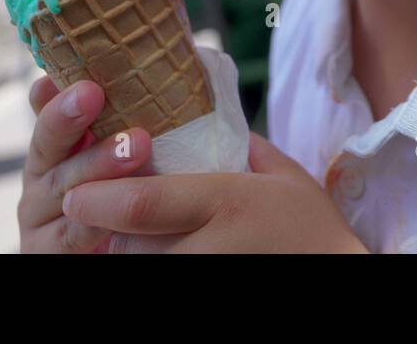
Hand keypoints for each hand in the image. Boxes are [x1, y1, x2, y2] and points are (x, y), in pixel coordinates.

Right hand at [18, 76, 152, 252]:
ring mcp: (39, 216)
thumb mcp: (121, 156)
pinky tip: (111, 209)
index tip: (69, 71)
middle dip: (68, 116)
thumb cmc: (123, 197)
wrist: (112, 252)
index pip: (48, 111)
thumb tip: (167, 69)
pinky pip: (71, 234)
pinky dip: (92, 221)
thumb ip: (128, 121)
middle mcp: (42, 176)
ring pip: (64, 186)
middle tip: (93, 93)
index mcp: (57, 147)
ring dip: (96, 164)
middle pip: (48, 142)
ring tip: (136, 144)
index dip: (55, 92)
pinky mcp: (46, 250)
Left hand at [61, 132, 369, 252]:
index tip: (76, 194)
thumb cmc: (315, 229)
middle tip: (98, 214)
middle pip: (127, 244)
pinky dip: (151, 264)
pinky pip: (158, 277)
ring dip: (129, 254)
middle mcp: (211, 247)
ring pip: (138, 266)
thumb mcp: (285, 177)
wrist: (340, 275)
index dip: (98, 199)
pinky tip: (160, 253)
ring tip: (130, 239)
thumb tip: (204, 123)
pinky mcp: (203, 293)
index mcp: (228, 202)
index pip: (141, 205)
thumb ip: (241, 148)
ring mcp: (205, 276)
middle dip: (108, 230)